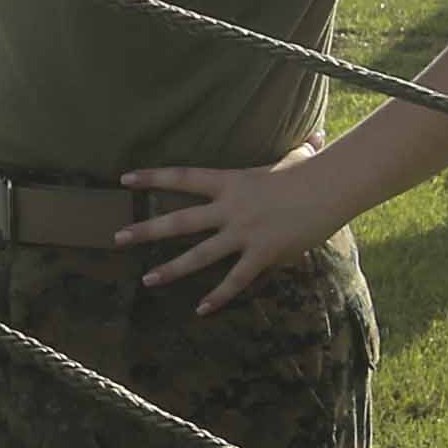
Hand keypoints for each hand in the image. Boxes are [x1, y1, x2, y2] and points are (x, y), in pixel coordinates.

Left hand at [126, 147, 344, 309]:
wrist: (331, 189)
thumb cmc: (313, 172)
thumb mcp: (296, 158)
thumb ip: (297, 152)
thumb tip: (317, 138)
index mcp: (231, 182)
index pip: (183, 177)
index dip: (153, 178)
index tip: (124, 179)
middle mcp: (230, 209)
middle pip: (180, 220)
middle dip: (146, 230)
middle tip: (116, 238)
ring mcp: (244, 233)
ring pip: (200, 255)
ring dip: (172, 269)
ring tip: (147, 280)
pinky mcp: (262, 254)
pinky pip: (235, 280)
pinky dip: (219, 296)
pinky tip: (201, 309)